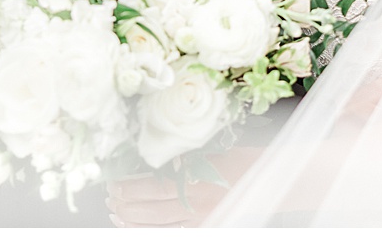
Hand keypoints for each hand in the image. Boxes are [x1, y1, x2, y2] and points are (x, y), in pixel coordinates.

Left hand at [105, 148, 260, 227]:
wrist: (271, 181)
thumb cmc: (243, 160)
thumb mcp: (212, 151)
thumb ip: (183, 157)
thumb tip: (154, 157)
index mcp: (195, 178)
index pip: (151, 185)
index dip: (128, 186)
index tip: (113, 181)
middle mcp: (195, 202)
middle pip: (149, 207)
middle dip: (124, 203)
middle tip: (110, 196)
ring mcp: (200, 218)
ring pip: (156, 226)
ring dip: (131, 220)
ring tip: (116, 213)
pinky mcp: (207, 227)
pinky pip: (171, 235)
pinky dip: (149, 232)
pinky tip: (136, 228)